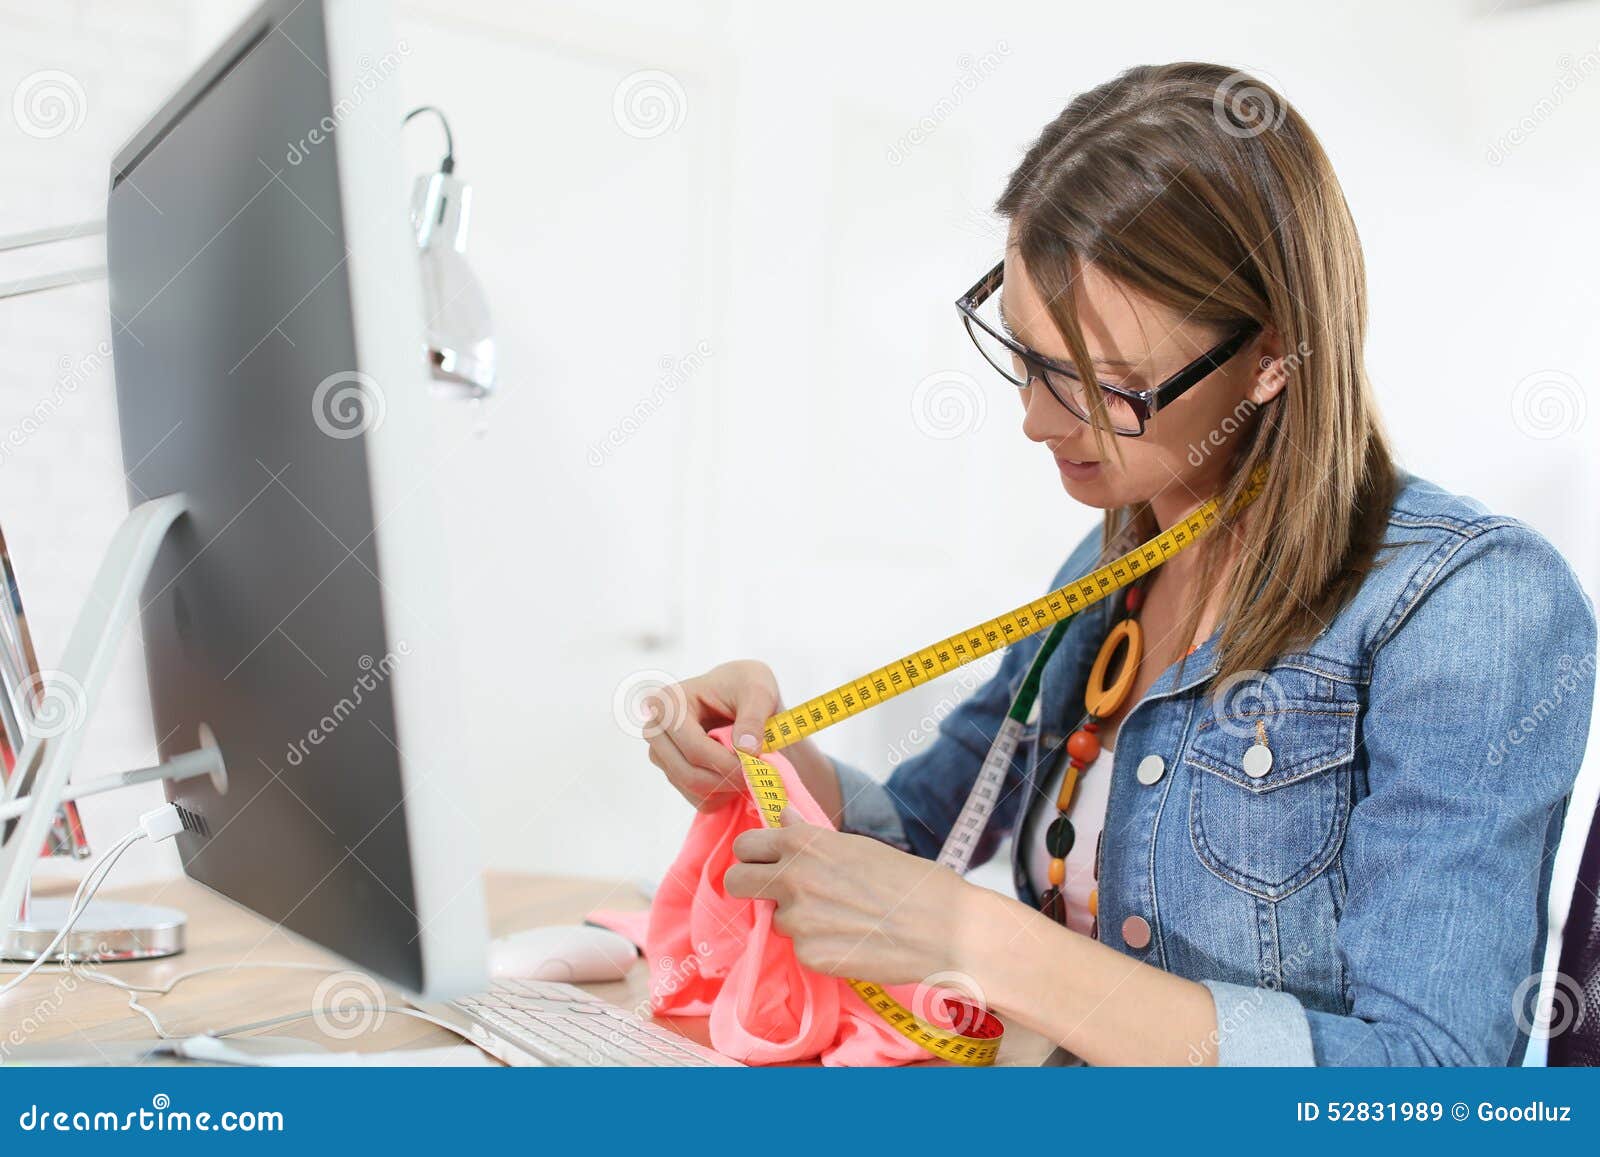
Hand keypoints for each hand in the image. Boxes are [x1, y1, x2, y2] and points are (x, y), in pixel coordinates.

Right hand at [642, 660, 780, 810]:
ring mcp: (662, 756)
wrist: (741, 697)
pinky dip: (726, 793)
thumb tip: (746, 748)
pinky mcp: (674, 775)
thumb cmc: (745, 687)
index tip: (758, 764)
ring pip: (695, 790)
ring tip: (751, 765)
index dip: (727, 762)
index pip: (694, 748)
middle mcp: (655, 731)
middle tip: (759, 772)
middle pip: (689, 774)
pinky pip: (701, 800)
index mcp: (668, 703)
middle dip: (729, 779)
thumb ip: (754, 716)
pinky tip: (737, 770)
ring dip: (729, 786)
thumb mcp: (758, 690)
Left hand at [723, 808, 984, 984]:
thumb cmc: (911, 881)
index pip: (745, 845)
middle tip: (774, 892)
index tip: (764, 861)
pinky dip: (819, 947)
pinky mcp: (809, 956)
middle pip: (736, 882)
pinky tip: (851, 941)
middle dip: (749, 886)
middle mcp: (792, 879)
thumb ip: (812, 836)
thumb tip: (784, 816)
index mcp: (803, 844)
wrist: (945, 929)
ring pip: (776, 919)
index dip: (754, 854)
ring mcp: (798, 921)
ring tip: (841, 918)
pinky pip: (800, 949)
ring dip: (797, 919)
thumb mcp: (859, 847)